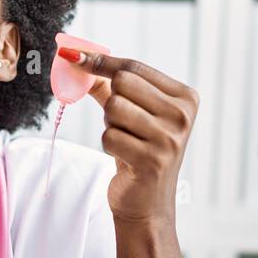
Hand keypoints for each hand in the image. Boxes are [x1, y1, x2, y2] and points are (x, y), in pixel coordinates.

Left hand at [58, 48, 194, 257]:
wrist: (148, 204)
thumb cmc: (139, 153)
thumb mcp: (133, 116)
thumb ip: (110, 88)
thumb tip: (78, 58)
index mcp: (185, 98)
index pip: (134, 67)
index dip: (100, 61)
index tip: (72, 53)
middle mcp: (182, 116)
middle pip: (123, 83)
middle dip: (110, 101)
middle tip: (119, 122)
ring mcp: (170, 139)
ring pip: (114, 109)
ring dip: (109, 126)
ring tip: (125, 142)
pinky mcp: (152, 160)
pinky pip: (109, 137)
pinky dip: (108, 146)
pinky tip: (124, 158)